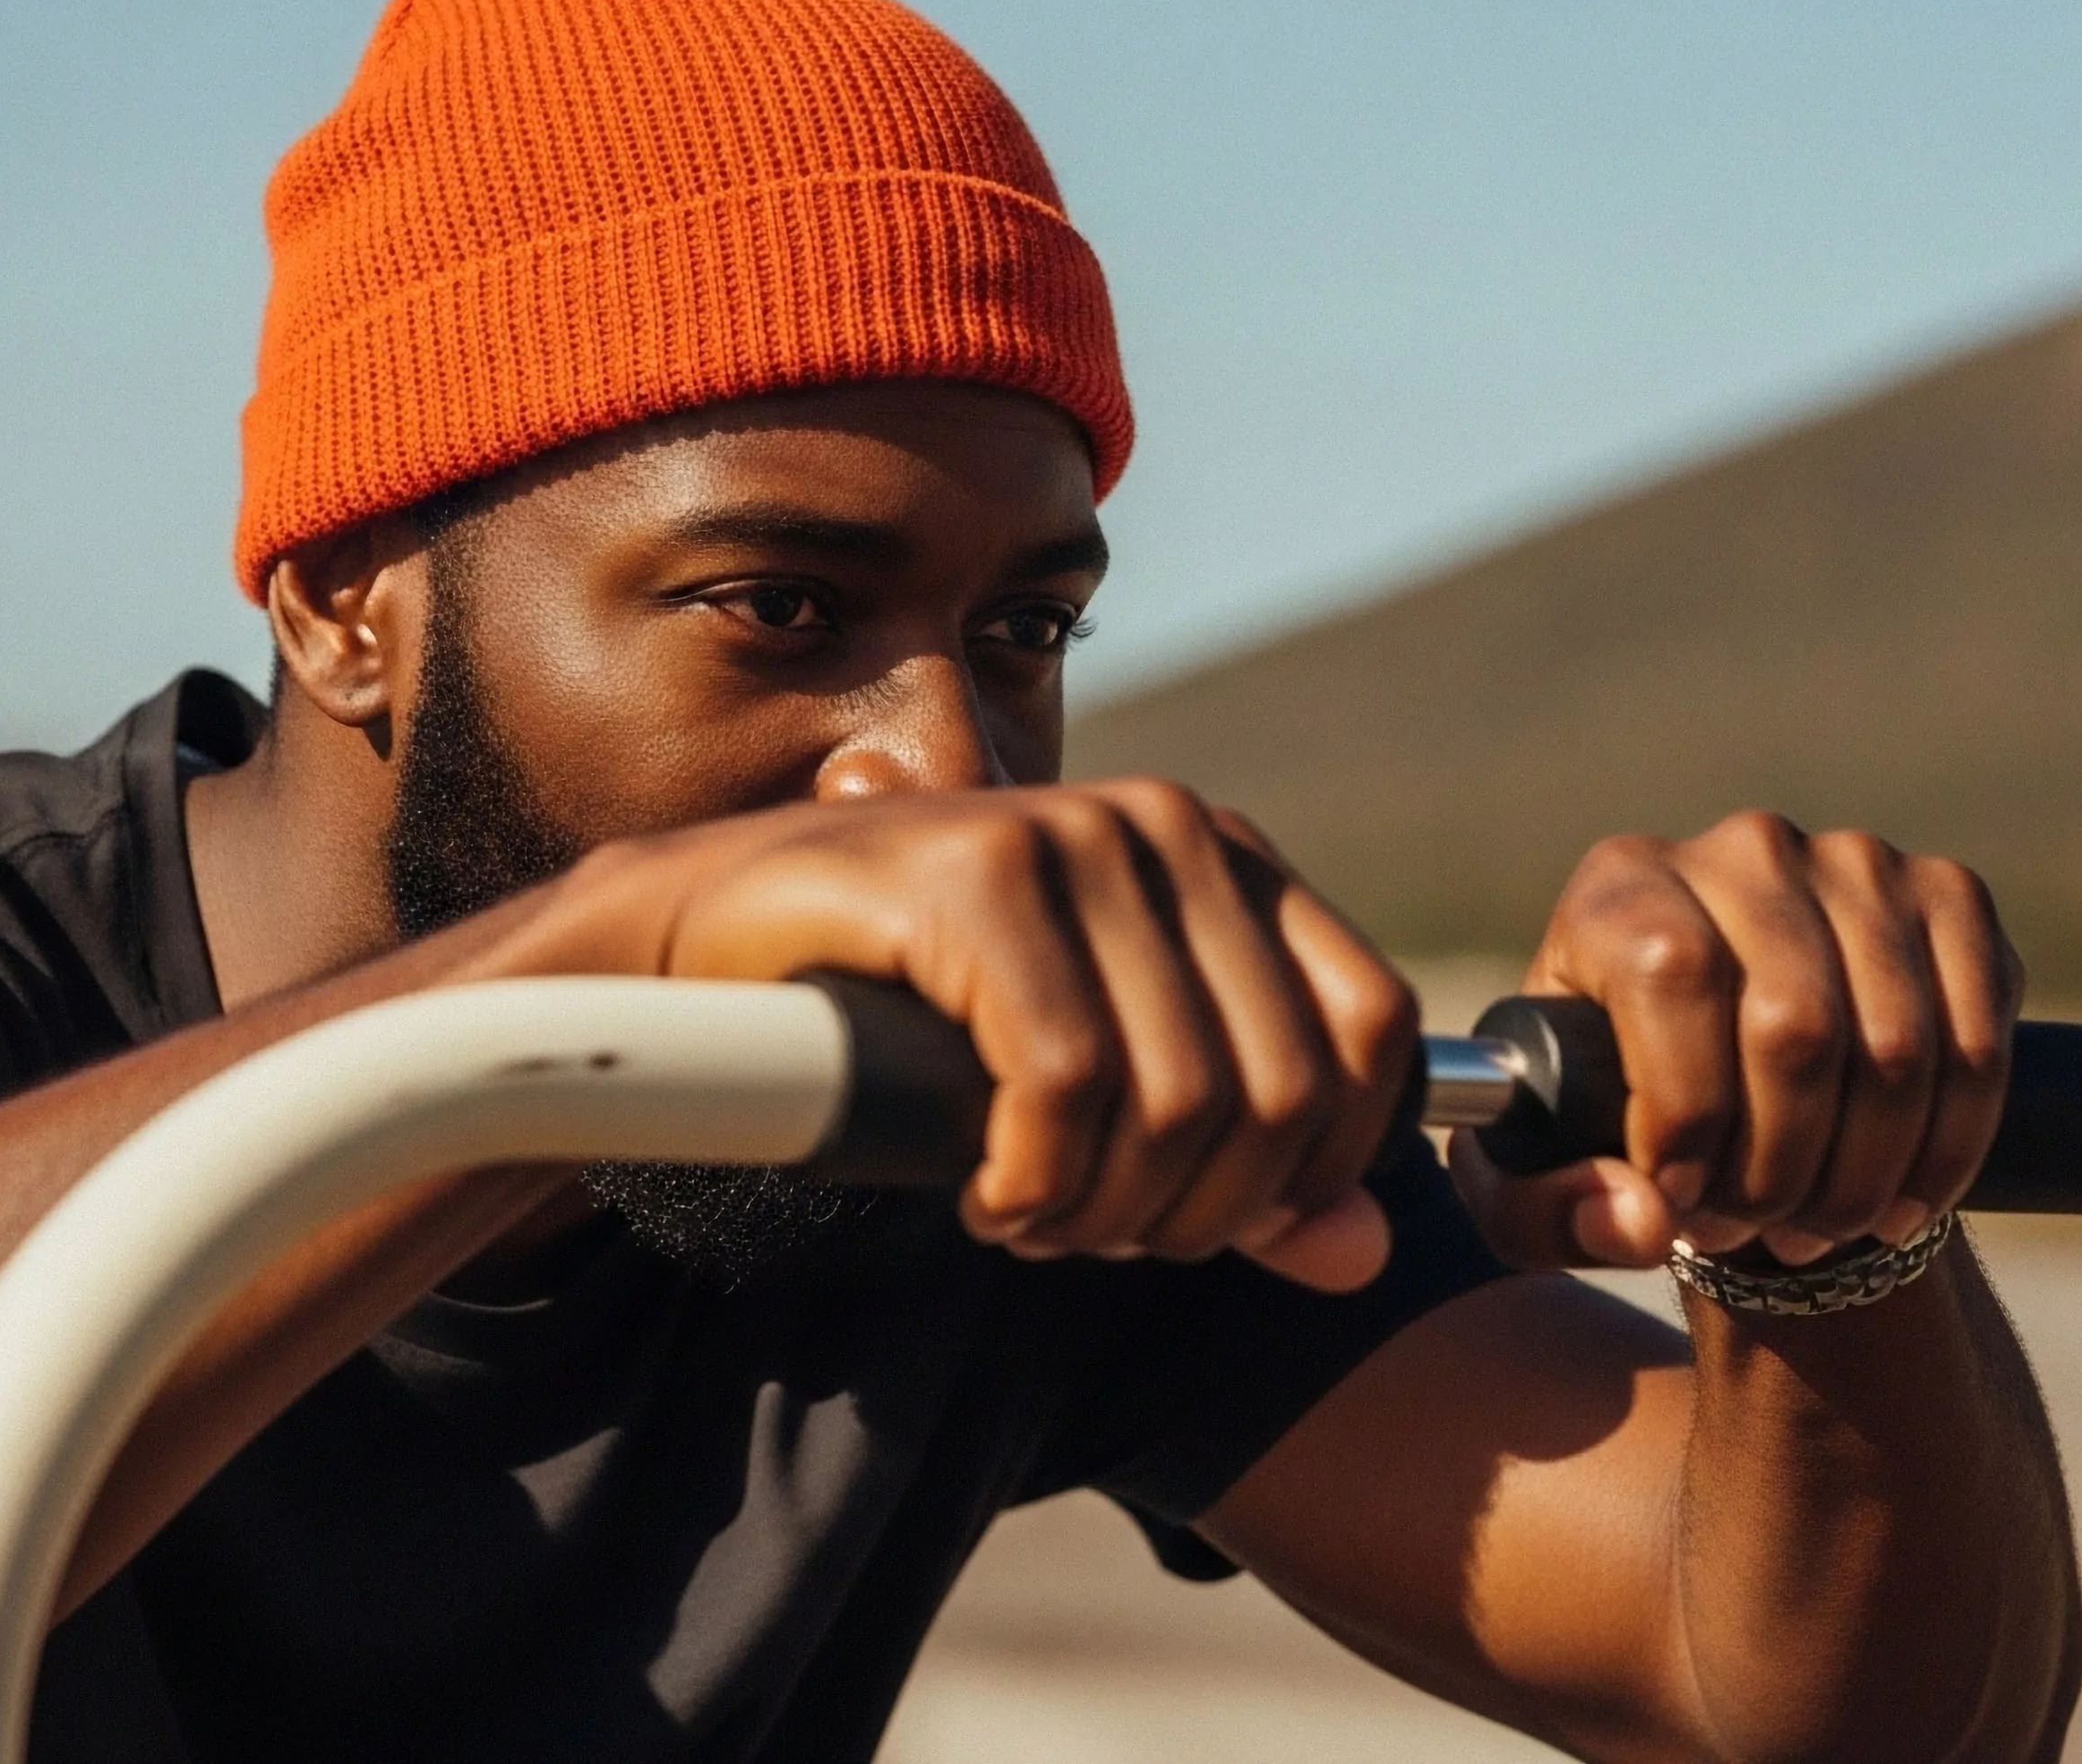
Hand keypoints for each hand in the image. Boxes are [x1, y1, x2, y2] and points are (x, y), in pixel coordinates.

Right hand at [490, 781, 1416, 1290]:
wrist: (707, 954)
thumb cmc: (915, 1024)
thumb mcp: (1106, 1099)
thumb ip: (1242, 1172)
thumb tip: (1364, 1257)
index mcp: (1227, 857)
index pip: (1373, 1034)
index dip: (1311, 1168)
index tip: (1206, 1225)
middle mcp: (1168, 824)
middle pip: (1275, 1089)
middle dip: (1193, 1211)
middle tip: (1093, 1235)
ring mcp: (1073, 836)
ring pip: (1177, 1097)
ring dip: (1106, 1209)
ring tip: (1036, 1216)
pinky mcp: (977, 875)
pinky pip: (1063, 1082)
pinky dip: (1035, 1178)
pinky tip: (988, 1195)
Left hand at [1450, 813, 2021, 1272]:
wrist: (1730, 1070)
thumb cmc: (1613, 1118)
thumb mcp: (1540, 1171)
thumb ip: (1546, 1209)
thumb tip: (1643, 1220)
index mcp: (1624, 885)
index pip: (1675, 974)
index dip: (1687, 1111)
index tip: (1682, 1205)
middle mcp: (1745, 849)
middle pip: (1795, 1022)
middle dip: (1782, 1167)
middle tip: (1762, 1233)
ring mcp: (1859, 863)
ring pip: (1895, 1046)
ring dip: (1865, 1174)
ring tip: (1821, 1230)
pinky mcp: (1950, 898)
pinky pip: (1978, 1041)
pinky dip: (1949, 1147)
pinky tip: (1903, 1204)